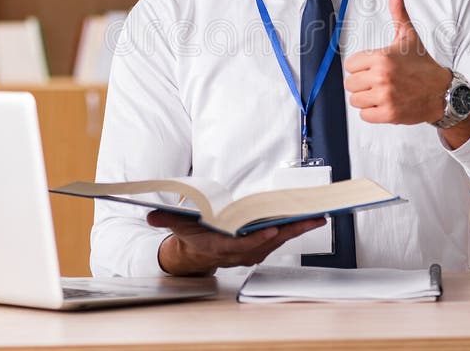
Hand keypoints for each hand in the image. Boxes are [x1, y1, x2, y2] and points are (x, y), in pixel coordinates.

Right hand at [148, 210, 325, 276]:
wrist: (197, 253)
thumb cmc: (191, 235)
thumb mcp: (178, 226)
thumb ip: (166, 219)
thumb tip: (151, 215)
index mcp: (222, 246)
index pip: (242, 246)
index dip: (257, 240)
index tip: (271, 231)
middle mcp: (241, 251)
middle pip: (270, 242)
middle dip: (291, 231)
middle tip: (311, 219)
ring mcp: (253, 250)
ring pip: (279, 240)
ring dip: (299, 229)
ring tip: (318, 216)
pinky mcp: (261, 246)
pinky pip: (281, 237)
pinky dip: (296, 229)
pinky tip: (310, 219)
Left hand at [343, 0, 451, 124]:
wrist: (442, 92)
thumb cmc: (422, 65)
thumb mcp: (409, 36)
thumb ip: (398, 11)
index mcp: (382, 57)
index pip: (351, 65)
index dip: (361, 66)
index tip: (375, 67)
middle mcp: (382, 77)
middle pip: (350, 84)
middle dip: (362, 83)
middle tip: (378, 81)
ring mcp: (385, 97)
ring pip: (356, 100)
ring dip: (366, 98)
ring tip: (382, 92)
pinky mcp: (389, 114)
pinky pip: (364, 115)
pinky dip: (372, 112)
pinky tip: (385, 104)